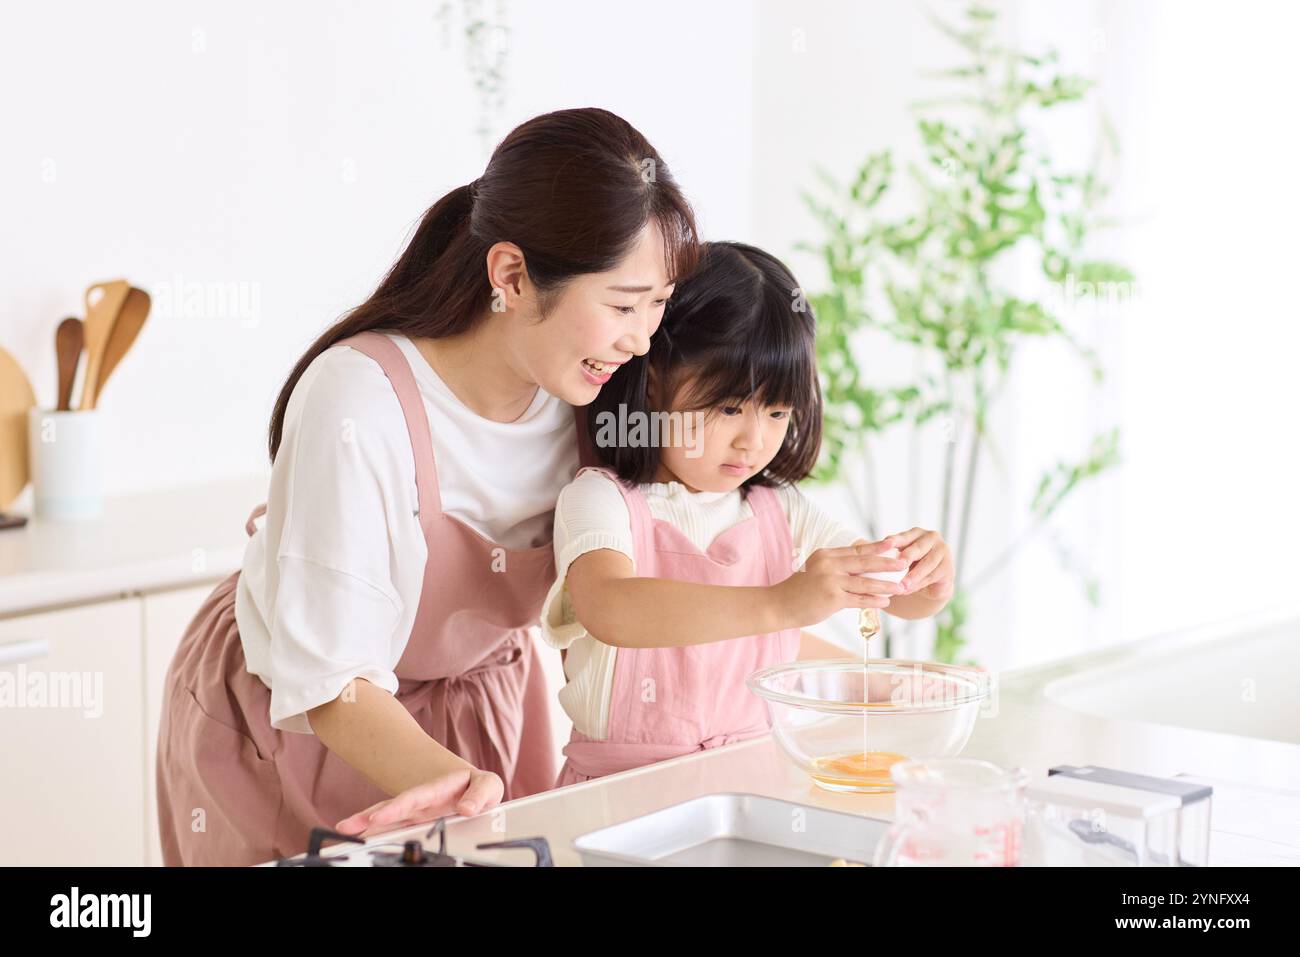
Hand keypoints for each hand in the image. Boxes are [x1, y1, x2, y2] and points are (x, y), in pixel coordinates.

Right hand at [334, 767, 503, 837]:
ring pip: (387, 819)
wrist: (478, 792)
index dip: (396, 807)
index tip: (378, 817)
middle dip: (369, 817)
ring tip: (344, 832)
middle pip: (392, 808)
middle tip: (347, 827)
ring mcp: (415, 814)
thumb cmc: (480, 787)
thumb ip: (480, 795)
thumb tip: (467, 809)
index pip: (414, 798)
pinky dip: (376, 834)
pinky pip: (393, 829)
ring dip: (365, 825)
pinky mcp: (414, 824)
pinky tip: (360, 839)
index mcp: (438, 789)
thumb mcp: (488, 786)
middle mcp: (422, 802)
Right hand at [775, 541, 909, 627]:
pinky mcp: (832, 598)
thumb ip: (837, 568)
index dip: (876, 547)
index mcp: (826, 554)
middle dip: (887, 563)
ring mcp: (830, 580)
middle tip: (904, 563)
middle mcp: (829, 564)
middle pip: (864, 562)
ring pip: (864, 582)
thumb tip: (862, 569)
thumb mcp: (817, 571)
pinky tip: (885, 602)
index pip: (856, 549)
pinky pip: (858, 599)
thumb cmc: (800, 590)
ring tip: (901, 587)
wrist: (780, 605)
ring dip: (885, 585)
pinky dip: (873, 601)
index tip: (893, 544)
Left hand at [885, 527, 954, 601]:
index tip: (885, 543)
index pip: (905, 536)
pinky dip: (919, 584)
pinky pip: (932, 576)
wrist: (930, 582)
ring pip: (927, 564)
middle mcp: (932, 539)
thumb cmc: (910, 565)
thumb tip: (860, 545)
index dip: (896, 540)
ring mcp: (943, 552)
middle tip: (898, 565)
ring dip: (913, 576)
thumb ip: (886, 551)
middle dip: (907, 557)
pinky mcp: (948, 567)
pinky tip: (908, 590)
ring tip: (901, 585)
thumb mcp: (899, 556)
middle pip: (918, 548)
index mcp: (917, 533)